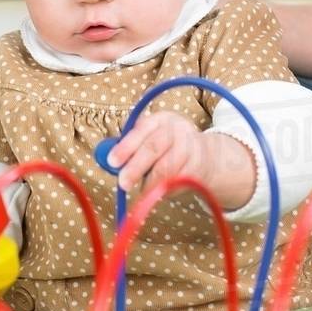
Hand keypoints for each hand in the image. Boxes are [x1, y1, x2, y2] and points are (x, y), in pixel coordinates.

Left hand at [106, 110, 254, 210]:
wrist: (207, 155)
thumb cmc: (168, 147)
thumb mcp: (150, 138)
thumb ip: (128, 147)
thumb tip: (104, 157)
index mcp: (161, 119)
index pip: (141, 130)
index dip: (126, 146)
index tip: (112, 161)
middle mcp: (177, 130)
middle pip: (154, 147)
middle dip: (136, 167)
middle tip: (122, 183)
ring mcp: (190, 148)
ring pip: (166, 168)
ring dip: (150, 182)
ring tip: (140, 191)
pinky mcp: (199, 168)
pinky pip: (177, 181)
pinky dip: (165, 189)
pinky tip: (159, 191)